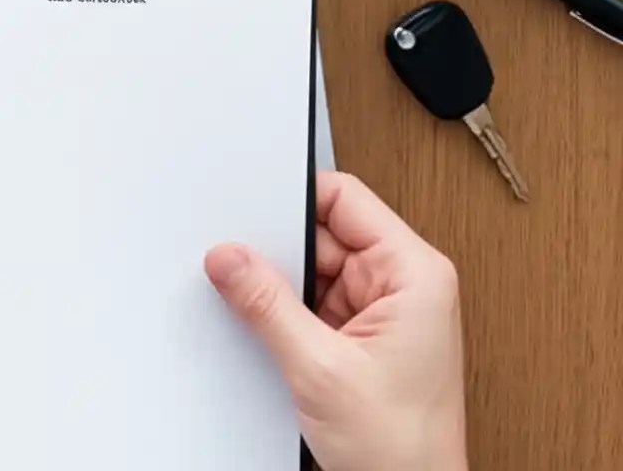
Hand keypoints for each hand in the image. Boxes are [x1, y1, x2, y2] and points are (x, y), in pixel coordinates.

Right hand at [204, 171, 467, 470]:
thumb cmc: (402, 447)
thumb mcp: (319, 367)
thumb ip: (266, 305)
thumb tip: (228, 258)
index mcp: (414, 273)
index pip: (345, 199)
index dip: (293, 196)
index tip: (248, 210)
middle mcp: (402, 284)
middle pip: (322, 235)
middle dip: (279, 254)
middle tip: (241, 271)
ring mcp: (380, 311)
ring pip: (311, 273)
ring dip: (281, 291)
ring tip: (265, 318)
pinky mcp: (359, 337)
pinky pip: (311, 305)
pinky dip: (285, 316)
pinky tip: (272, 335)